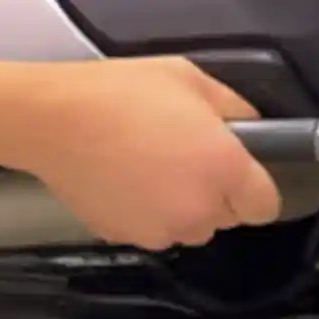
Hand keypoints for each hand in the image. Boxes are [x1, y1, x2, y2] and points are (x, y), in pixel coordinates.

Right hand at [18, 57, 281, 249]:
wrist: (53, 119)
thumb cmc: (123, 93)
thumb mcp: (191, 80)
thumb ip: (235, 110)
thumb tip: (251, 130)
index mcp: (226, 171)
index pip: (265, 207)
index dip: (253, 190)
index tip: (238, 174)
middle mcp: (201, 210)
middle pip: (226, 218)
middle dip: (214, 194)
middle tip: (183, 157)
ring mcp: (164, 230)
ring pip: (188, 227)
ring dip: (179, 207)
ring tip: (149, 168)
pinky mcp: (129, 239)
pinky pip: (152, 231)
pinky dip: (145, 214)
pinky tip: (124, 181)